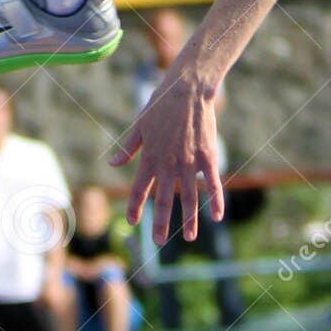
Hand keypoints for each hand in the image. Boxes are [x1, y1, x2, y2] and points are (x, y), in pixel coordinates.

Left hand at [110, 65, 224, 242]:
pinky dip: (215, 200)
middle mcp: (168, 164)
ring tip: (189, 238)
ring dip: (188, 219)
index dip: (134, 206)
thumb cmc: (161, 104)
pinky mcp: (207, 156)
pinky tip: (217, 216)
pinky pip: (212, 183)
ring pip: (188, 197)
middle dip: (159, 223)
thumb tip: (113, 165)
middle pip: (162, 199)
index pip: (138, 189)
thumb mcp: (138, 126)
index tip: (132, 221)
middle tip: (157, 241)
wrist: (188, 89)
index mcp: (149, 157)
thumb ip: (127, 149)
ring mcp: (189, 162)